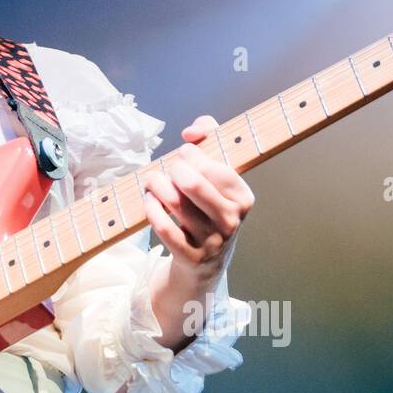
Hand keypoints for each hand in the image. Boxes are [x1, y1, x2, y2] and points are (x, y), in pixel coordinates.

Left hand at [141, 115, 254, 287]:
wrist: (207, 261)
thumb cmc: (210, 208)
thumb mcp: (219, 175)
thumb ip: (211, 136)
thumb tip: (192, 131)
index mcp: (243, 198)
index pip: (213, 167)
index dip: (191, 154)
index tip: (184, 153)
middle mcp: (231, 220)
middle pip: (192, 183)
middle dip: (173, 168)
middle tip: (169, 169)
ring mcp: (211, 241)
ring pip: (175, 203)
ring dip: (156, 184)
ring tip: (153, 181)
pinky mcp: (190, 256)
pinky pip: (163, 227)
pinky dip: (151, 208)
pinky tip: (150, 199)